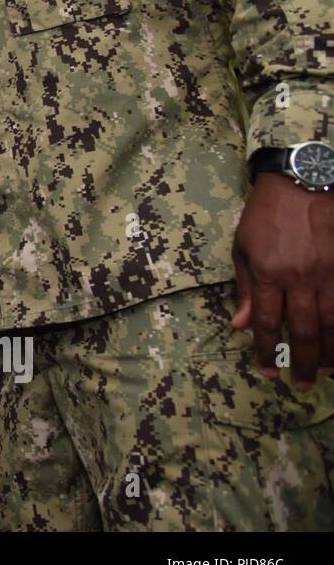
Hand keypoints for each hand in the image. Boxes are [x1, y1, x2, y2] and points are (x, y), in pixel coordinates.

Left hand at [231, 172, 333, 389]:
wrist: (305, 180)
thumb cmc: (268, 214)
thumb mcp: (243, 247)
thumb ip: (244, 287)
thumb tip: (241, 325)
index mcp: (269, 274)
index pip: (266, 324)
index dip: (266, 352)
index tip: (268, 373)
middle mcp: (301, 278)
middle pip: (304, 332)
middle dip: (302, 363)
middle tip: (300, 385)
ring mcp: (330, 273)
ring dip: (331, 354)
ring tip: (326, 372)